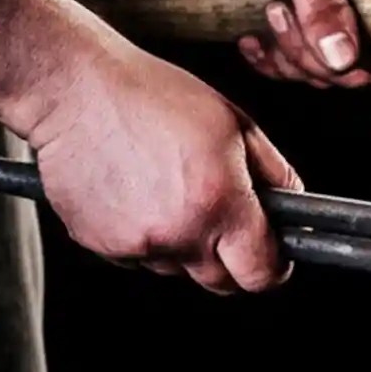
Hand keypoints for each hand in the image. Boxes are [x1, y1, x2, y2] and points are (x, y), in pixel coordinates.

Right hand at [25, 37, 302, 293]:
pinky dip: (146, 236)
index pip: (261, 274)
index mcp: (220, 204)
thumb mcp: (236, 123)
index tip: (275, 258)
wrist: (74, 88)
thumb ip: (274, 172)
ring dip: (185, 245)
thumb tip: (295, 206)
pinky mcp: (98, 243)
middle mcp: (179, 232)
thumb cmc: (153, 95)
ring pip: (177, 268)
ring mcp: (136, 243)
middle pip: (221, 283)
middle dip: (232, 261)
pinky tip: (139, 193)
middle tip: (226, 222)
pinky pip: (137, 257)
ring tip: (171, 191)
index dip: (274, 269)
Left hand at [198, 0, 370, 87]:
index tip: (337, 53)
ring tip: (268, 11)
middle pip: (363, 68)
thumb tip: (344, 59)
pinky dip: (272, 62)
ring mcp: (338, 22)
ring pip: (329, 73)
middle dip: (317, 58)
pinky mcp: (307, 32)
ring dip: (290, 57)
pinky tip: (253, 36)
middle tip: (282, 14)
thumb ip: (323, 9)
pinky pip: (299, 71)